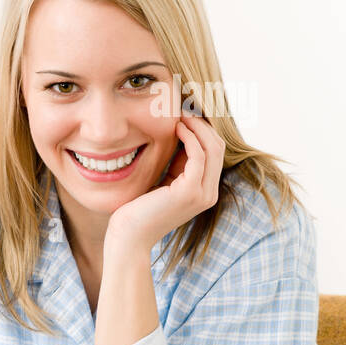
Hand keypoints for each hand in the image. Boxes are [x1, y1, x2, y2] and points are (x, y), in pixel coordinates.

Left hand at [106, 113, 224, 253]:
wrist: (128, 237)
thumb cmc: (137, 210)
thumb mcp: (163, 181)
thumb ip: (176, 163)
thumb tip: (182, 134)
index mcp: (204, 191)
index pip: (213, 152)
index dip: (202, 130)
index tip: (186, 113)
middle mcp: (209, 194)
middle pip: (218, 147)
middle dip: (203, 124)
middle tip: (185, 107)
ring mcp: (202, 194)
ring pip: (212, 148)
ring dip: (198, 126)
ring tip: (181, 113)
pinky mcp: (190, 191)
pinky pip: (198, 154)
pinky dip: (190, 136)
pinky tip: (176, 126)